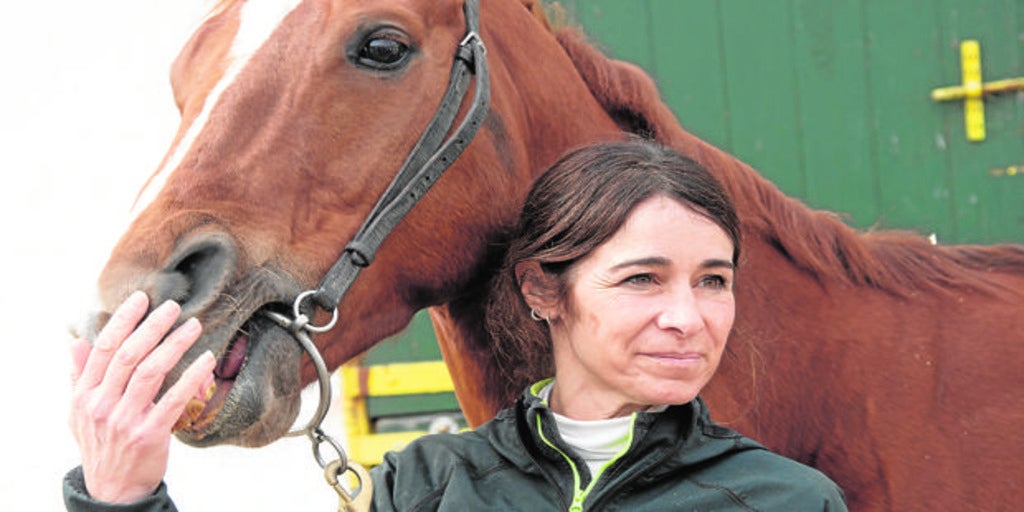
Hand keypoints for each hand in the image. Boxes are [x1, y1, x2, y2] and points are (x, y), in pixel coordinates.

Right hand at [68, 291, 215, 502]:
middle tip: (172, 306)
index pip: (104, 348)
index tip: (142, 299)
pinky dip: (192, 376)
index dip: (123, 320)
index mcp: (84, 395)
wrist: (112, 490)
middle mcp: (102, 404)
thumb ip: (80, 377)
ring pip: (151, 371)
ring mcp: (125, 420)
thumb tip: (77, 342)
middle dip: (152, 326)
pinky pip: (174, 398)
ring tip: (194, 326)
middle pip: (129, 355)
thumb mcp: (79, 413)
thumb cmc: (100, 444)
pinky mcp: (150, 434)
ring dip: (175, 344)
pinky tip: (207, 359)